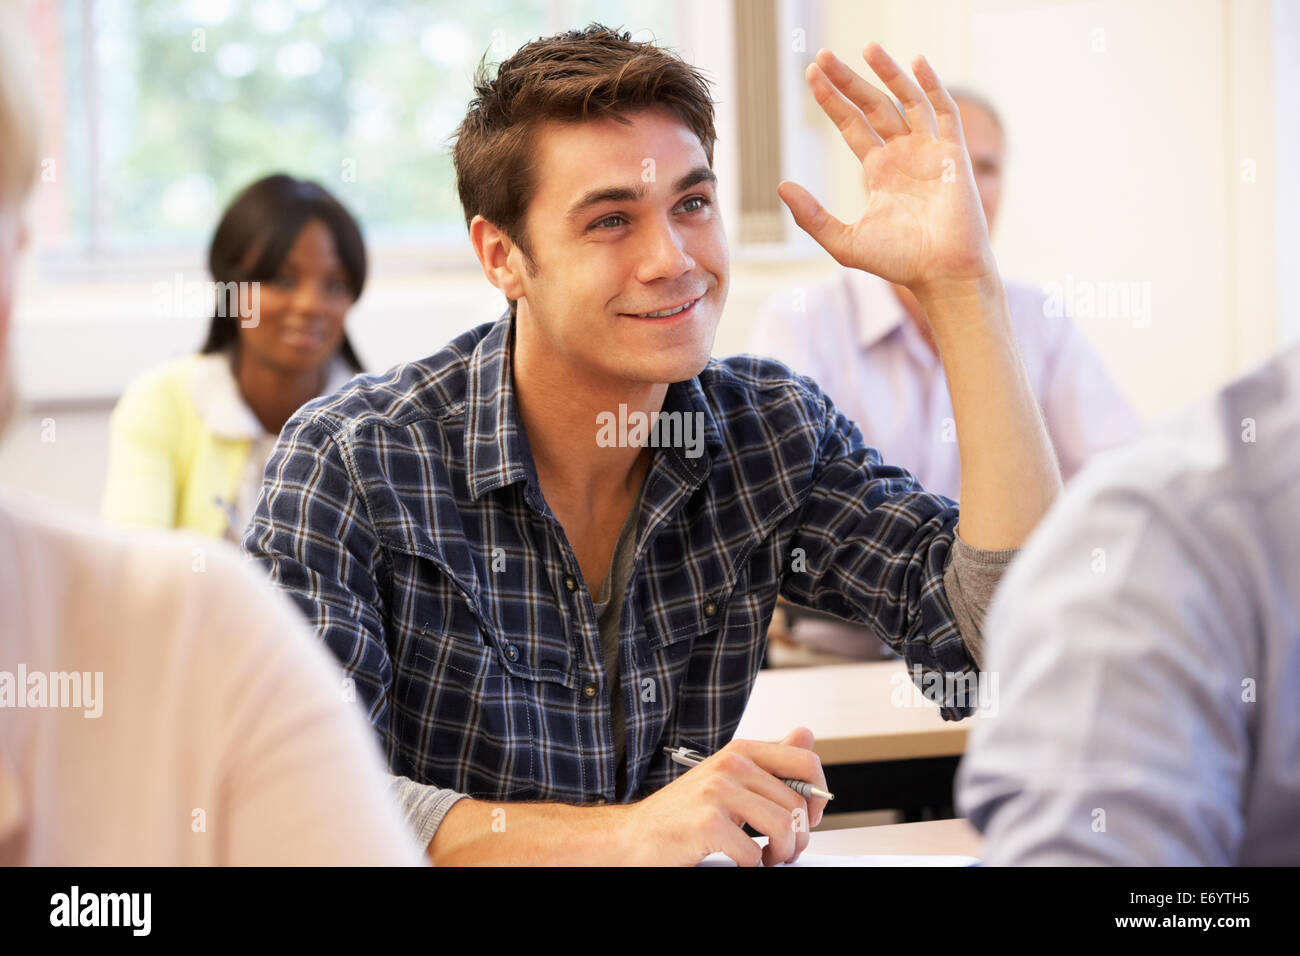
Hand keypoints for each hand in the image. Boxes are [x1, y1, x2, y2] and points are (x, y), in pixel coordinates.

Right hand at [621, 728, 827, 865]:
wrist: (636, 835)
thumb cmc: (684, 812)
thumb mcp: (729, 779)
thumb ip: (770, 761)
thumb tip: (806, 734)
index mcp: (741, 751)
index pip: (805, 760)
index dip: (818, 793)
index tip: (810, 816)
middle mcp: (731, 765)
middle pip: (798, 803)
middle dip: (800, 836)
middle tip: (785, 850)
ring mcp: (718, 792)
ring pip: (784, 826)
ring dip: (782, 853)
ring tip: (768, 858)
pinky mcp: (708, 823)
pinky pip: (755, 852)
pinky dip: (752, 865)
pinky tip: (741, 861)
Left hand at [779, 44, 995, 300]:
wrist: (943, 274)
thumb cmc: (900, 264)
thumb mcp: (844, 241)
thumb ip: (812, 216)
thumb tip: (781, 186)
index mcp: (878, 172)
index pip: (851, 125)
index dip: (832, 100)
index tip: (812, 75)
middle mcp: (903, 155)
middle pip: (873, 106)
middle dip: (850, 81)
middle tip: (825, 55)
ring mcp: (929, 151)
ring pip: (907, 100)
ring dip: (889, 73)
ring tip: (867, 47)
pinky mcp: (953, 153)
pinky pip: (944, 111)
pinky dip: (933, 85)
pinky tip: (917, 62)